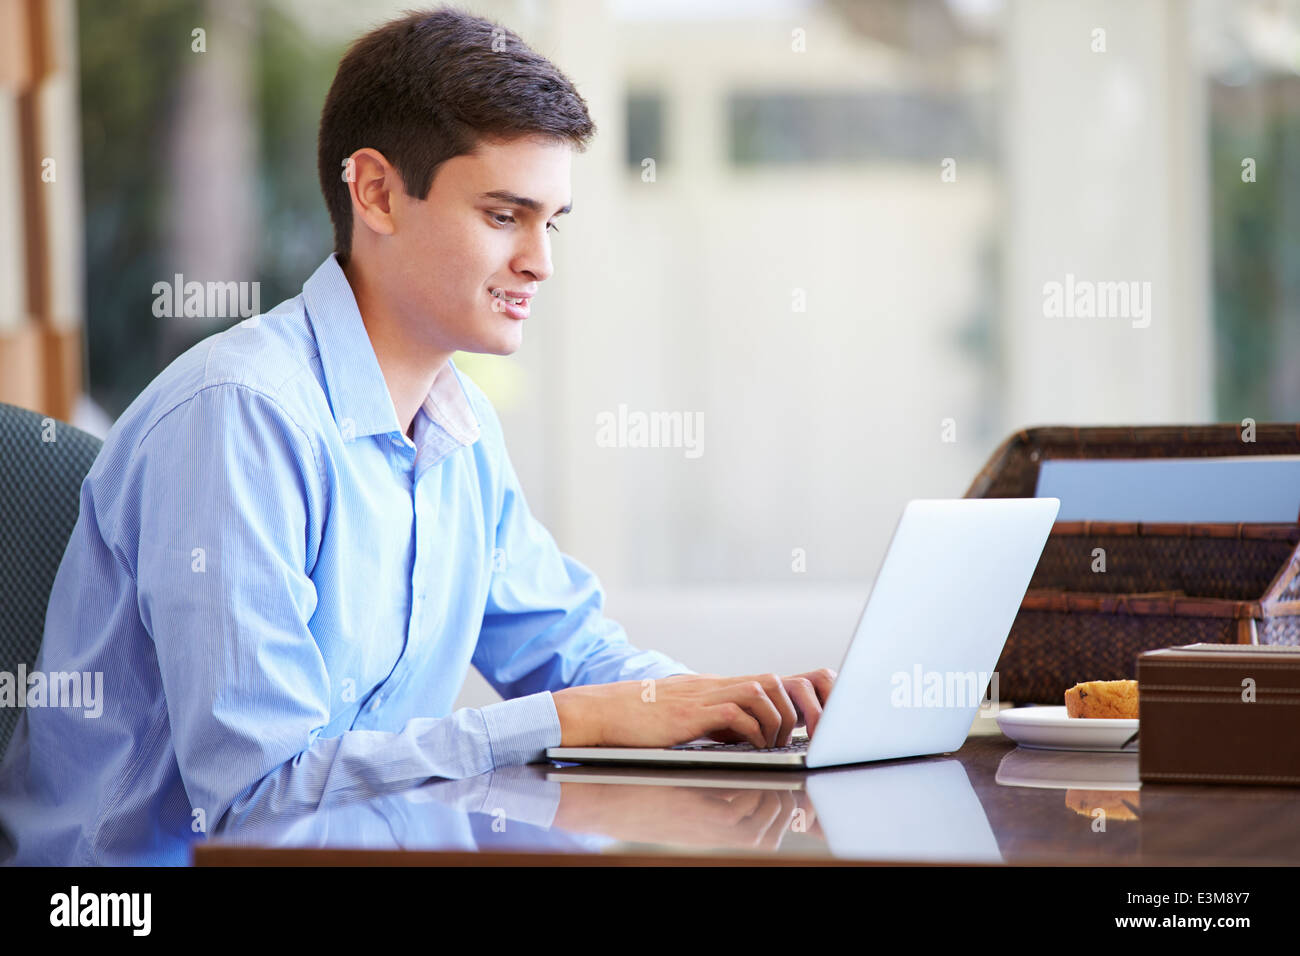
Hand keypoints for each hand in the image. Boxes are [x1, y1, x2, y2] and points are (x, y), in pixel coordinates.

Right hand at [552, 668, 836, 749]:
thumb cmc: (637, 722)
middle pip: (774, 680)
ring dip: (778, 721)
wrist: (599, 713)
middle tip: (800, 736)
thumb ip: (714, 721)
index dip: (795, 698)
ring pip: (763, 691)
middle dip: (797, 708)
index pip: (768, 681)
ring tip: (775, 744)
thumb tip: (744, 735)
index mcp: (714, 688)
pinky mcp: (691, 713)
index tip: (809, 724)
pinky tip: (751, 747)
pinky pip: (736, 713)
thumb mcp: (684, 718)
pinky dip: (753, 731)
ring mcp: (703, 696)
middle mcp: (713, 686)